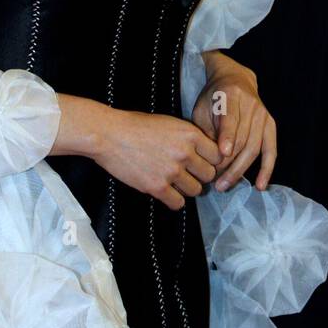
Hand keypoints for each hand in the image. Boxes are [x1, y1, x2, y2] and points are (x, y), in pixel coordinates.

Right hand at [92, 110, 220, 211]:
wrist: (110, 134)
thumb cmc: (136, 126)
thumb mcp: (170, 123)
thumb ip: (189, 138)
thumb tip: (203, 153)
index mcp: (190, 134)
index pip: (217, 155)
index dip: (210, 160)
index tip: (201, 162)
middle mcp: (185, 153)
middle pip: (209, 175)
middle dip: (199, 175)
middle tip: (187, 173)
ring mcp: (171, 171)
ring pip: (195, 190)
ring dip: (186, 188)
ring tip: (174, 182)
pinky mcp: (157, 187)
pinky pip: (178, 203)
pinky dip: (173, 200)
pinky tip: (165, 192)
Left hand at [192, 52, 276, 192]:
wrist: (235, 79)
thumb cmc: (213, 98)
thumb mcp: (203, 108)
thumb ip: (206, 131)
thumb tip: (209, 161)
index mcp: (230, 95)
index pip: (230, 118)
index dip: (227, 136)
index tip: (223, 152)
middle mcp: (250, 104)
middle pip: (242, 139)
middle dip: (228, 163)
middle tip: (214, 182)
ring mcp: (263, 114)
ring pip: (254, 148)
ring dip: (239, 170)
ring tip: (225, 185)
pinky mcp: (270, 124)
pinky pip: (271, 150)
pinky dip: (266, 169)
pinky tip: (260, 185)